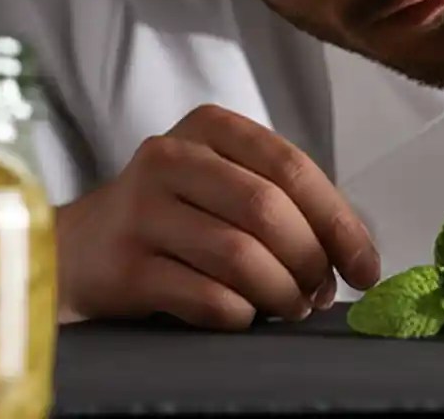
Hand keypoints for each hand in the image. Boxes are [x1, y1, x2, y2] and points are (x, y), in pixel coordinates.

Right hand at [55, 104, 379, 329]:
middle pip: (267, 209)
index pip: (292, 168)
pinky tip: (242, 315)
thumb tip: (357, 255)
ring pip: (239, 255)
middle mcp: (170, 157)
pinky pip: (207, 297)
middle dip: (309, 261)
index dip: (339, 223)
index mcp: (209, 128)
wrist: (77, 249)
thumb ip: (284, 202)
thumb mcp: (223, 184)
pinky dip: (240, 314)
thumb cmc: (174, 217)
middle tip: (319, 294)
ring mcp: (141, 210)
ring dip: (280, 293)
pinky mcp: (124, 266)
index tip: (366, 269)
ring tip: (288, 307)